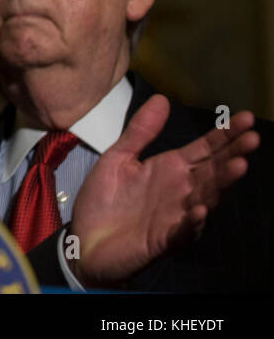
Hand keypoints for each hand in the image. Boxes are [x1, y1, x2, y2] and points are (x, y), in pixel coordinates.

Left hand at [68, 94, 258, 286]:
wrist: (84, 240)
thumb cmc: (104, 200)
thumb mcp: (118, 158)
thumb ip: (140, 132)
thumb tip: (162, 98)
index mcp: (170, 169)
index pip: (205, 149)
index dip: (224, 134)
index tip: (244, 117)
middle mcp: (181, 191)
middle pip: (213, 169)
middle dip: (234, 153)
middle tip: (253, 138)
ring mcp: (176, 215)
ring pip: (206, 197)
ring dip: (222, 183)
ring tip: (239, 165)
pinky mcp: (164, 239)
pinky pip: (183, 231)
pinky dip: (192, 221)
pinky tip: (199, 210)